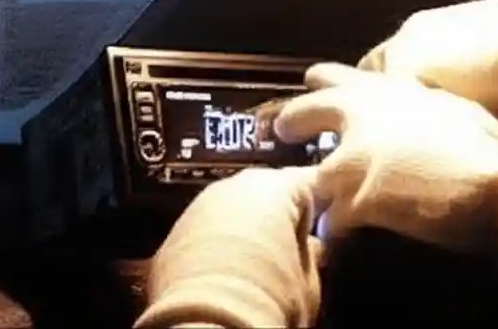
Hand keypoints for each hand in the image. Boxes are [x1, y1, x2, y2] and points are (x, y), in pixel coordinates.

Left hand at [135, 167, 323, 328]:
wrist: (205, 323)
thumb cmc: (267, 298)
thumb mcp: (310, 281)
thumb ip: (312, 252)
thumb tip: (309, 249)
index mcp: (275, 186)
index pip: (311, 182)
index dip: (320, 206)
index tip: (324, 228)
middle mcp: (233, 187)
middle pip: (265, 193)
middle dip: (278, 218)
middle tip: (289, 252)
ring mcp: (198, 207)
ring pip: (230, 211)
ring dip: (244, 232)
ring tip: (255, 268)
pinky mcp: (173, 234)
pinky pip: (204, 234)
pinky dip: (214, 249)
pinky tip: (224, 277)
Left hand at [273, 64, 497, 259]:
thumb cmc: (487, 143)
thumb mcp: (445, 104)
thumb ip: (412, 102)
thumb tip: (407, 105)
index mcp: (385, 90)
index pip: (332, 77)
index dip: (317, 86)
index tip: (308, 87)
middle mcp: (358, 116)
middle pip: (300, 115)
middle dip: (289, 125)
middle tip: (281, 133)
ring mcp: (351, 159)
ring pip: (313, 177)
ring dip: (321, 191)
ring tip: (327, 205)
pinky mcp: (356, 200)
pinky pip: (331, 221)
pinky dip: (338, 230)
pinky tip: (346, 237)